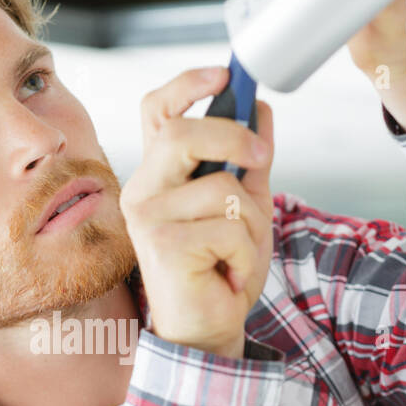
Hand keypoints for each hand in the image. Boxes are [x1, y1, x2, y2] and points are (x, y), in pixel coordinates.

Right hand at [121, 66, 273, 359]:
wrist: (208, 331)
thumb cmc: (220, 271)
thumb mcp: (245, 207)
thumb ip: (250, 162)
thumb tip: (262, 109)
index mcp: (160, 174)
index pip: (157, 111)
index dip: (187, 84)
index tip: (224, 74)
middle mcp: (143, 190)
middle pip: (182, 133)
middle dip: (233, 138)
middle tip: (261, 158)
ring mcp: (147, 217)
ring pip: (220, 187)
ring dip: (250, 223)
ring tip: (238, 253)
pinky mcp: (162, 245)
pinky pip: (228, 227)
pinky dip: (245, 254)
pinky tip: (229, 275)